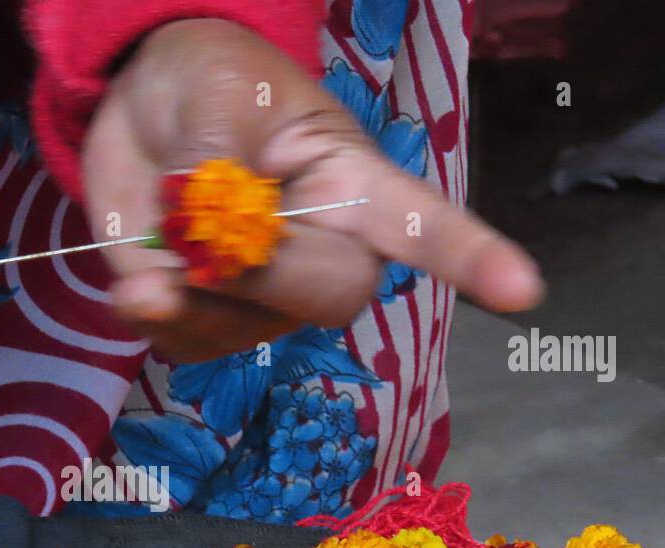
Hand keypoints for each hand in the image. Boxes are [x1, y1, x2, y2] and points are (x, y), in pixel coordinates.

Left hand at [82, 18, 543, 362]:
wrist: (142, 107)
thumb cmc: (206, 83)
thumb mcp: (217, 94)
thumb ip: (216, 165)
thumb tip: (209, 243)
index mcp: (348, 182)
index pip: (418, 223)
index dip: (468, 257)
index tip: (524, 291)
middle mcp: (321, 248)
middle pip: (330, 295)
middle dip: (261, 276)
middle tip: (196, 239)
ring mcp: (267, 292)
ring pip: (250, 332)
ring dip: (189, 307)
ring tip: (148, 267)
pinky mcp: (212, 316)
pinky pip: (194, 348)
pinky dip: (158, 326)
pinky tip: (141, 289)